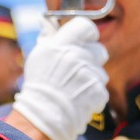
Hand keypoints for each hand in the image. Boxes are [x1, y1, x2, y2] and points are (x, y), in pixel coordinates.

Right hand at [9, 17, 108, 139]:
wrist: (44, 115)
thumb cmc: (39, 86)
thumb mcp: (38, 56)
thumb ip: (48, 38)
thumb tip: (48, 23)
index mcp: (61, 44)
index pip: (86, 26)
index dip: (88, 34)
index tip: (84, 41)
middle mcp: (77, 56)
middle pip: (99, 49)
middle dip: (92, 59)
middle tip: (78, 69)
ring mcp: (90, 74)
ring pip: (100, 71)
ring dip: (91, 79)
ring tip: (74, 89)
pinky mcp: (98, 91)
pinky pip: (101, 89)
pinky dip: (93, 95)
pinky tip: (79, 99)